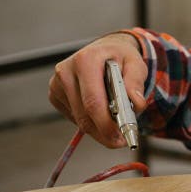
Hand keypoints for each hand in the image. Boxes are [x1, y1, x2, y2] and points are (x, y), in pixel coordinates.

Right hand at [49, 33, 147, 147]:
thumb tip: (136, 104)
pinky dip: (90, 122)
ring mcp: (57, 84)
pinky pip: (74, 117)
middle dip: (104, 132)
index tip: (120, 137)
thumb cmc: (120, 57)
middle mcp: (66, 71)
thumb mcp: (136, 63)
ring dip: (98, 129)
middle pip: (84, 114)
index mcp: (86, 61)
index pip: (93, 101)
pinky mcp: (55, 95)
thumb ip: (136, 82)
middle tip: (121, 141)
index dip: (106, 124)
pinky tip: (101, 113)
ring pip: (79, 120)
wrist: (103, 50)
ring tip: (116, 126)